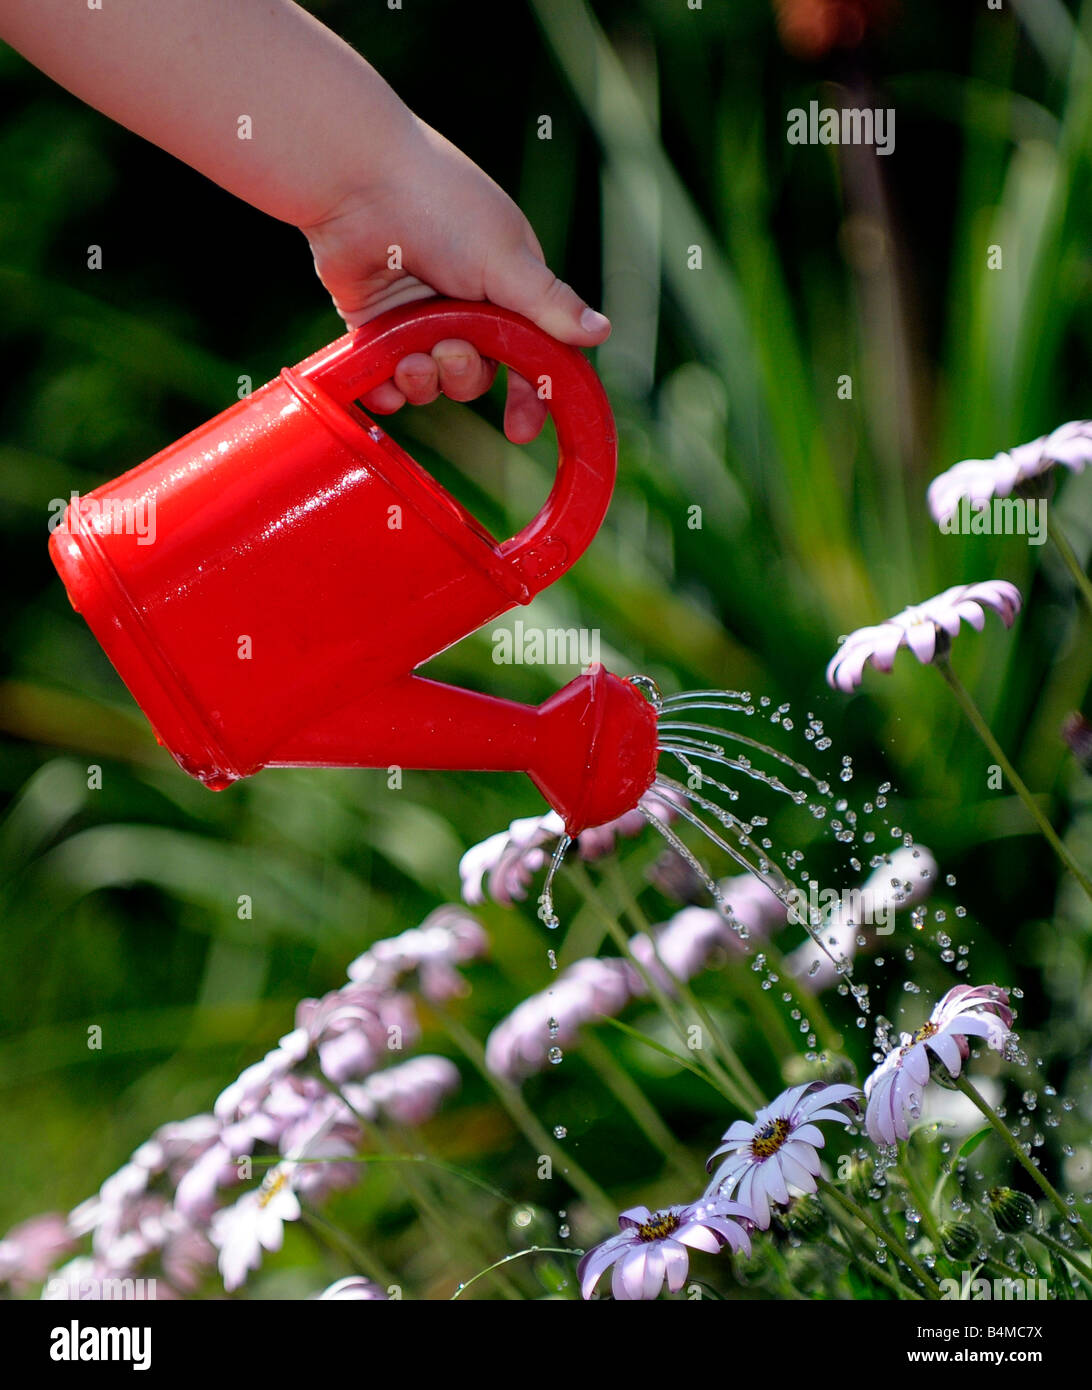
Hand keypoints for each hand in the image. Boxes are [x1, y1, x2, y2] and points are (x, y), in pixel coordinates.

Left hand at [300, 119, 609, 442]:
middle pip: (477, 374)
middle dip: (464, 374)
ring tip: (409, 357)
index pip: (529, 353)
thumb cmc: (438, 206)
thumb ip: (549, 305)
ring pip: (432, 381)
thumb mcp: (504, 258)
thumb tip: (602, 332)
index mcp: (507, 285)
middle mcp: (465, 304)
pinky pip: (386, 379)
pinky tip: (384, 380)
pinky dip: (387, 388)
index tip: (521, 429)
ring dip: (424, 381)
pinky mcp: (375, 326)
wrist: (355, 182)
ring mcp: (417, 316)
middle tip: (447, 349)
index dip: (529, 393)